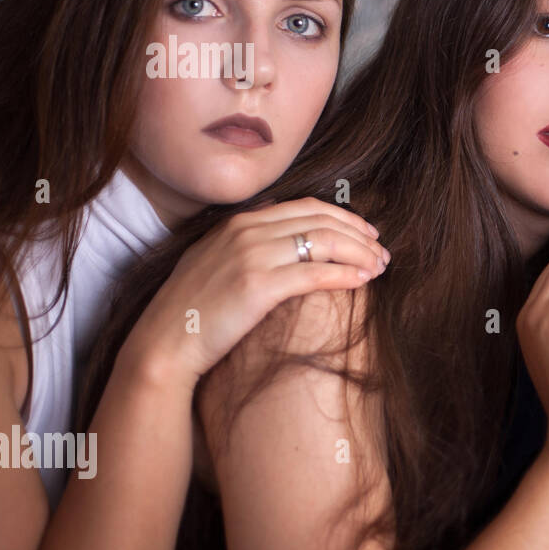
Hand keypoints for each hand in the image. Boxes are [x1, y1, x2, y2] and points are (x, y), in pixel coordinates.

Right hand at [123, 198, 388, 388]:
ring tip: (380, 267)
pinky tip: (363, 281)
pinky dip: (346, 274)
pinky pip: (316, 274)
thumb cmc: (195, 310)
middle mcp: (247, 231)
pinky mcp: (259, 286)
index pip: (307, 206)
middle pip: (322, 220)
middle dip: (360, 234)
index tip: (368, 232)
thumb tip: (289, 238)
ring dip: (360, 253)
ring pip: (325, 242)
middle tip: (383, 252)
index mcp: (240, 222)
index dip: (344, 217)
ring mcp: (252, 255)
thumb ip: (249, 242)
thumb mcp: (216, 261)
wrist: (165, 342)